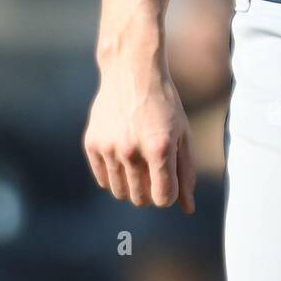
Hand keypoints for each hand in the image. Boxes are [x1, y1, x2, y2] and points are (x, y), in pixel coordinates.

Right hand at [84, 66, 195, 213]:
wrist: (132, 72)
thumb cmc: (164, 104)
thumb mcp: (182, 135)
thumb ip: (186, 172)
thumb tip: (188, 209)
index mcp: (159, 148)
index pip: (163, 198)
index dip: (169, 194)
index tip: (169, 180)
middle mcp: (131, 150)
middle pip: (140, 199)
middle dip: (150, 191)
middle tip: (154, 168)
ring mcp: (109, 148)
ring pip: (120, 192)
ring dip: (132, 185)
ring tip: (139, 161)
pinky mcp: (92, 144)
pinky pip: (103, 179)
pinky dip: (114, 175)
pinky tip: (122, 155)